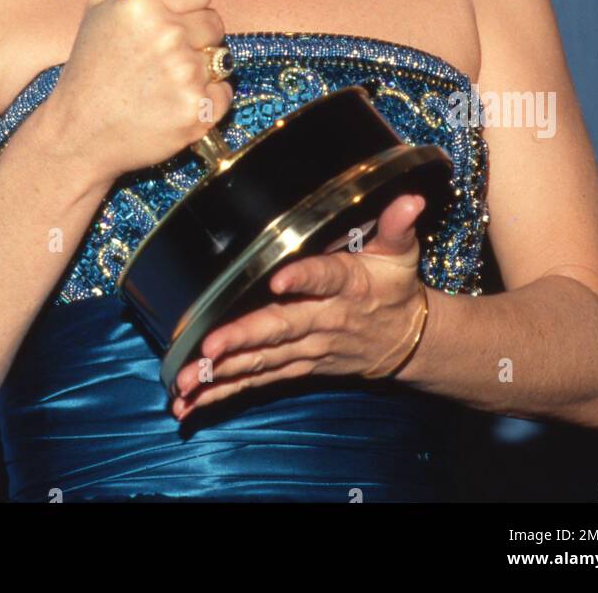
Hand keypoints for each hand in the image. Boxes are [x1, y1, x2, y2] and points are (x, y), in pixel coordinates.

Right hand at [40, 0, 233, 185]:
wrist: (79, 133)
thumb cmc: (88, 73)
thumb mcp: (97, 14)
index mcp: (144, 6)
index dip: (191, 4)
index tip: (181, 17)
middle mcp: (168, 35)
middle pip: (215, 23)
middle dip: (198, 36)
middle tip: (171, 54)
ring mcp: (185, 75)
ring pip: (221, 59)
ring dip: (201, 69)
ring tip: (168, 82)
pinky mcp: (197, 110)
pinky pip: (224, 93)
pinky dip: (208, 99)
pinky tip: (177, 103)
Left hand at [170, 193, 428, 417]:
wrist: (408, 341)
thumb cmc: (395, 286)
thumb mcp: (402, 253)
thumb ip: (397, 224)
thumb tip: (410, 197)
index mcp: (347, 285)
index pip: (324, 278)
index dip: (303, 279)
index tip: (277, 280)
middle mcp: (324, 320)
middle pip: (280, 328)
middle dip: (241, 339)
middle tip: (208, 348)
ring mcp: (309, 349)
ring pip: (263, 361)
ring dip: (223, 372)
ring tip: (186, 382)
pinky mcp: (298, 366)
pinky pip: (259, 380)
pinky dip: (225, 390)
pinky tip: (193, 400)